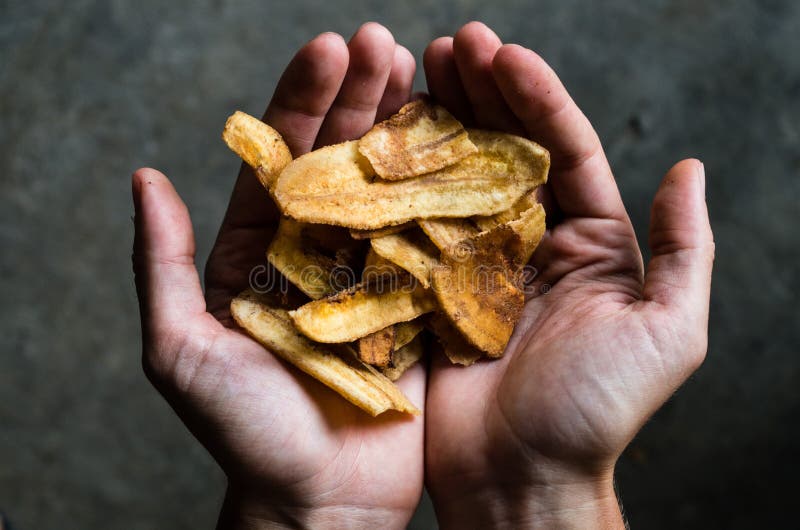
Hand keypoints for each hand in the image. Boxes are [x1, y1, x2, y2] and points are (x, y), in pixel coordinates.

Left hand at [132, 24, 423, 528]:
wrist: (320, 499)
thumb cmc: (247, 434)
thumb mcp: (181, 350)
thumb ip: (162, 263)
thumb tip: (145, 177)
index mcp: (259, 251)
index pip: (282, 158)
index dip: (302, 101)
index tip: (329, 48)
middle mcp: (316, 253)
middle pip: (339, 160)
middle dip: (359, 98)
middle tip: (383, 42)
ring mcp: (371, 273)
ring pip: (389, 187)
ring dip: (404, 130)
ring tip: (425, 72)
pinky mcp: (415, 303)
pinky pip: (432, 238)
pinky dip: (446, 192)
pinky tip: (465, 147)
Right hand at [423, 23, 713, 527]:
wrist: (519, 478)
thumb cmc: (595, 413)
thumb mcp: (667, 333)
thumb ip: (686, 249)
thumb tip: (688, 165)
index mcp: (590, 242)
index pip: (565, 150)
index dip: (537, 98)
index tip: (504, 53)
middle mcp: (533, 241)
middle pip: (508, 150)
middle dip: (483, 92)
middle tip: (452, 43)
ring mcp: (476, 261)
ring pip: (459, 175)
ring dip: (441, 121)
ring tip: (418, 69)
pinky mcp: (430, 286)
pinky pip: (416, 223)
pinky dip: (403, 179)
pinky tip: (386, 138)